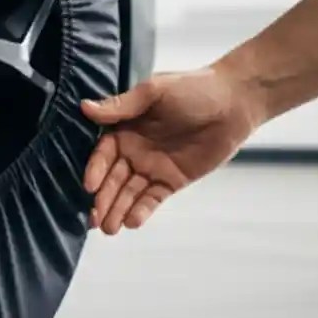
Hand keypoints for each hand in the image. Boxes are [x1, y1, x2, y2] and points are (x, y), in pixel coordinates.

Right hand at [80, 65, 265, 233]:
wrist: (233, 103)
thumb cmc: (192, 88)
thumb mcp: (153, 92)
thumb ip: (121, 105)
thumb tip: (85, 108)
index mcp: (125, 128)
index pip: (103, 153)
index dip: (95, 170)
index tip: (89, 186)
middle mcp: (134, 150)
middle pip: (113, 178)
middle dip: (103, 198)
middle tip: (94, 218)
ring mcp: (153, 167)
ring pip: (129, 192)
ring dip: (117, 209)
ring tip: (108, 229)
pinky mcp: (172, 181)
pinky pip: (152, 199)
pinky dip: (142, 210)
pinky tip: (131, 222)